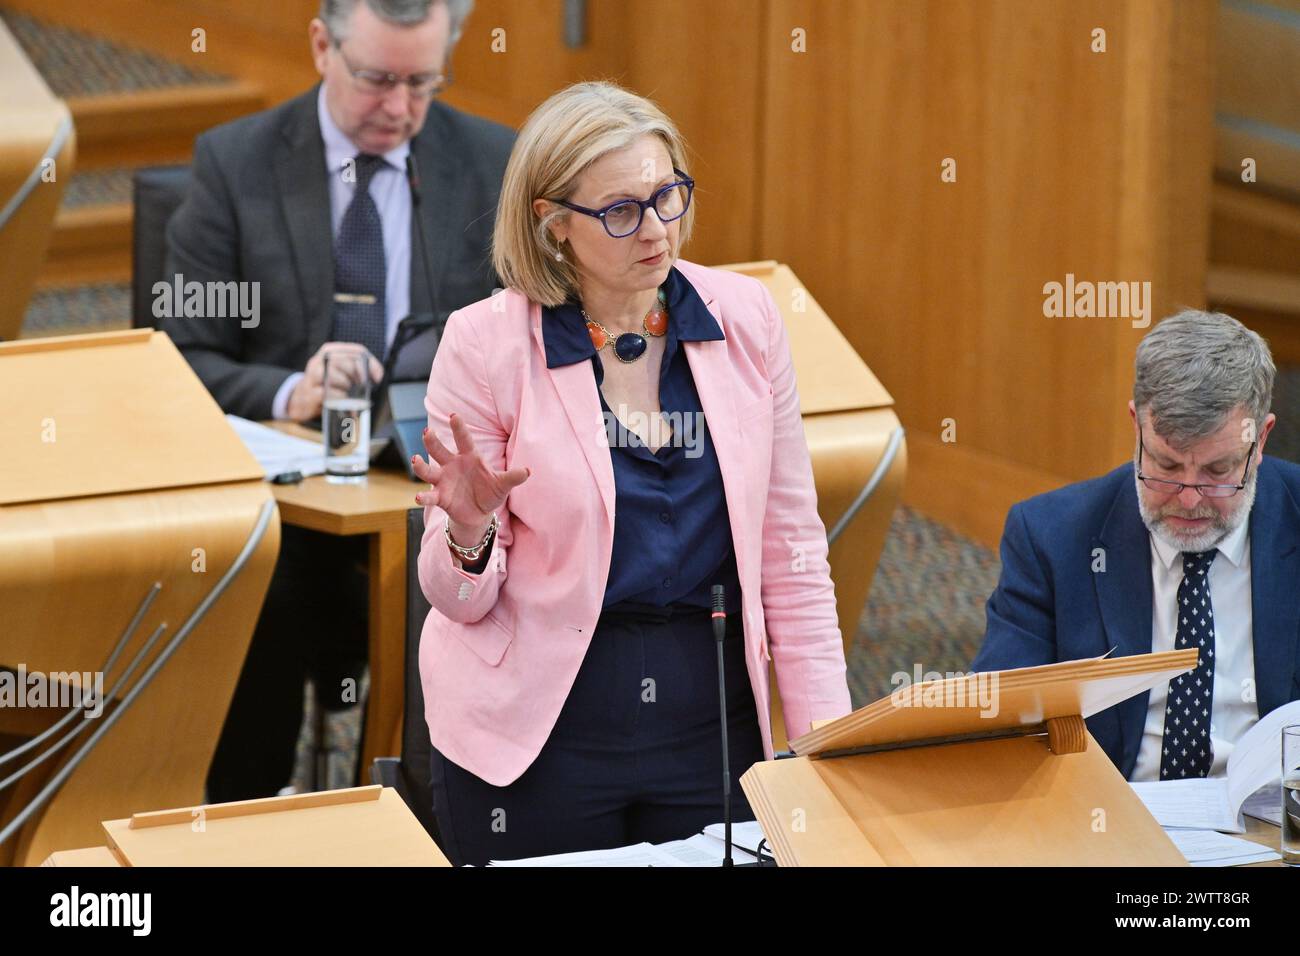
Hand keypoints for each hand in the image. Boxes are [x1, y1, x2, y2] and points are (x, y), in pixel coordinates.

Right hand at [286, 342, 383, 421]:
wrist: (301, 399)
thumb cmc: (327, 384)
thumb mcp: (341, 372)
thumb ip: (361, 369)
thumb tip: (378, 376)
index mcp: (330, 351)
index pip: (356, 351)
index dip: (370, 364)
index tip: (377, 378)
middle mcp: (319, 360)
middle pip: (346, 363)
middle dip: (357, 376)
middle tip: (361, 387)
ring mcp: (312, 376)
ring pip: (335, 376)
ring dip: (346, 387)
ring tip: (348, 393)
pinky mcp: (309, 393)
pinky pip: (328, 393)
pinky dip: (339, 398)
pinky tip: (342, 400)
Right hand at [412, 413, 529, 544]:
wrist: (479, 513)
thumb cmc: (490, 493)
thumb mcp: (503, 485)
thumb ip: (513, 477)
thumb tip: (528, 471)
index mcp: (469, 457)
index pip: (464, 439)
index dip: (459, 428)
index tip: (454, 415)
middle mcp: (453, 465)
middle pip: (439, 450)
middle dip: (432, 441)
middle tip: (427, 432)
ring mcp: (444, 480)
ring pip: (428, 470)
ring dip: (420, 465)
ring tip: (415, 460)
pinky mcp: (440, 497)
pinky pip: (429, 496)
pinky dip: (423, 497)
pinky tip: (417, 498)